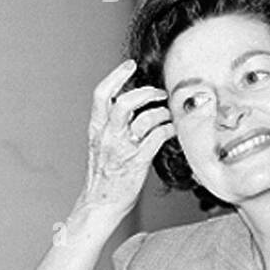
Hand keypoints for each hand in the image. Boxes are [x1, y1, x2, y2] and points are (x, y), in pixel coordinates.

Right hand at [75, 60, 173, 218]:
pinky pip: (157, 138)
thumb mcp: (101, 144)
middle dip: (147, 93)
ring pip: (144, 119)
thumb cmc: (105, 175)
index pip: (101, 95)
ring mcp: (122, 149)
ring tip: (168, 114)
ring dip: (162, 112)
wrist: (100, 204)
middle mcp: (108, 136)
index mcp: (96, 129)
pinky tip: (173, 130)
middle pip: (125, 103)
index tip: (130, 65)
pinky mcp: (137, 162)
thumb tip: (132, 105)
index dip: (116, 76)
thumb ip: (113, 125)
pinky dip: (168, 129)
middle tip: (160, 93)